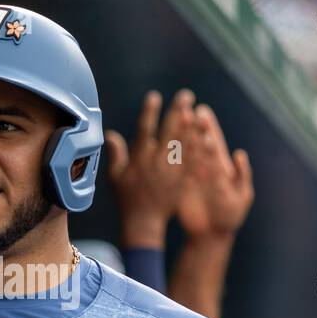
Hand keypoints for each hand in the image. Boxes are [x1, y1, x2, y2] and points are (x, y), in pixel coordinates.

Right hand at [104, 89, 196, 247]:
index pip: (144, 129)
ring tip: (199, 112)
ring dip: (191, 125)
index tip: (155, 96)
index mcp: (139, 157)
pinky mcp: (182, 179)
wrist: (144, 222)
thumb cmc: (127, 199)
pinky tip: (207, 136)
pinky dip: (200, 147)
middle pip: (168, 130)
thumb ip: (116, 154)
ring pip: (184, 143)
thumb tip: (110, 133)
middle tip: (186, 96)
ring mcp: (170, 170)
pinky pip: (193, 160)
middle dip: (177, 111)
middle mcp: (156, 160)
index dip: (149, 112)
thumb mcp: (116, 176)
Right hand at [176, 103, 252, 243]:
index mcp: (221, 167)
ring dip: (180, 137)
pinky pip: (175, 170)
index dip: (208, 128)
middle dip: (191, 126)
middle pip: (198, 144)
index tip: (202, 112)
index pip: (213, 143)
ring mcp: (191, 176)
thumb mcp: (242, 196)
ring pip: (184, 154)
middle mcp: (205, 168)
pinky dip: (171, 158)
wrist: (213, 234)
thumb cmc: (231, 215)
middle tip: (184, 108)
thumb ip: (242, 175)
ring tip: (173, 121)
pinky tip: (163, 145)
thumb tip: (239, 154)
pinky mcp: (181, 187)